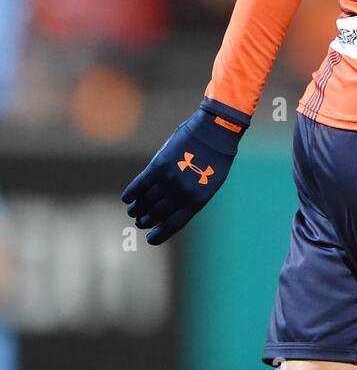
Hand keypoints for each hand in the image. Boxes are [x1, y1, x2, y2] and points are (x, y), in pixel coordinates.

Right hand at [122, 98, 249, 243]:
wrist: (215, 131)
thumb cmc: (216, 158)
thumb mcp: (209, 183)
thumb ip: (191, 197)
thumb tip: (171, 209)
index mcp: (196, 201)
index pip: (173, 225)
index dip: (159, 234)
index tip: (150, 238)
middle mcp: (181, 193)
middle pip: (156, 214)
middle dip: (145, 221)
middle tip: (140, 222)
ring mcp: (169, 179)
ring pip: (146, 201)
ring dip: (136, 208)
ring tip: (133, 211)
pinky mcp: (159, 165)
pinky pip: (139, 184)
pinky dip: (131, 193)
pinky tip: (126, 198)